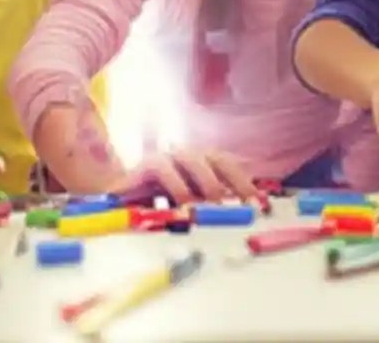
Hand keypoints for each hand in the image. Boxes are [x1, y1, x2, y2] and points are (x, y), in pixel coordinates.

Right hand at [111, 149, 257, 204]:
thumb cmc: (158, 206)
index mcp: (202, 164)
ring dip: (207, 184)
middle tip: (243, 207)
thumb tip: (240, 223)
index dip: (246, 184)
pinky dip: (177, 187)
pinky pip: (164, 168)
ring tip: (216, 207)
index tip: (260, 206)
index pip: (230, 167)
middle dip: (233, 181)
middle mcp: (188, 156)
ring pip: (193, 160)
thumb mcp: (189, 209)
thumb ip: (210, 211)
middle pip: (217, 159)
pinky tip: (183, 208)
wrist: (119, 202)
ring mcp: (168, 157)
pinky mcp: (147, 164)